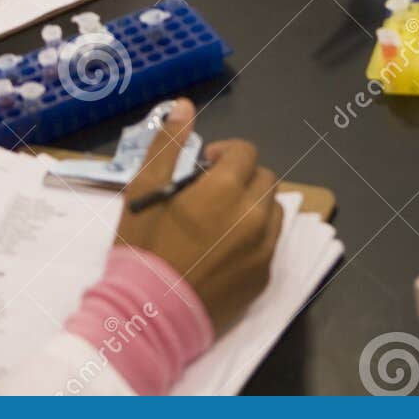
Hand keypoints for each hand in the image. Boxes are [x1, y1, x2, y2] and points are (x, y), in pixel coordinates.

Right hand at [115, 100, 281, 336]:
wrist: (150, 312)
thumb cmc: (144, 246)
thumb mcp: (145, 188)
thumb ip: (169, 143)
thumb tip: (185, 107)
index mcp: (225, 188)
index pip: (245, 152)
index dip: (226, 153)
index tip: (205, 166)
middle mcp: (253, 216)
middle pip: (265, 178)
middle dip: (243, 176)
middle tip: (213, 192)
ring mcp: (263, 249)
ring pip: (273, 211)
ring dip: (254, 205)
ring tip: (223, 219)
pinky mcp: (264, 278)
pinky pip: (271, 244)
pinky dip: (256, 236)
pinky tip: (226, 249)